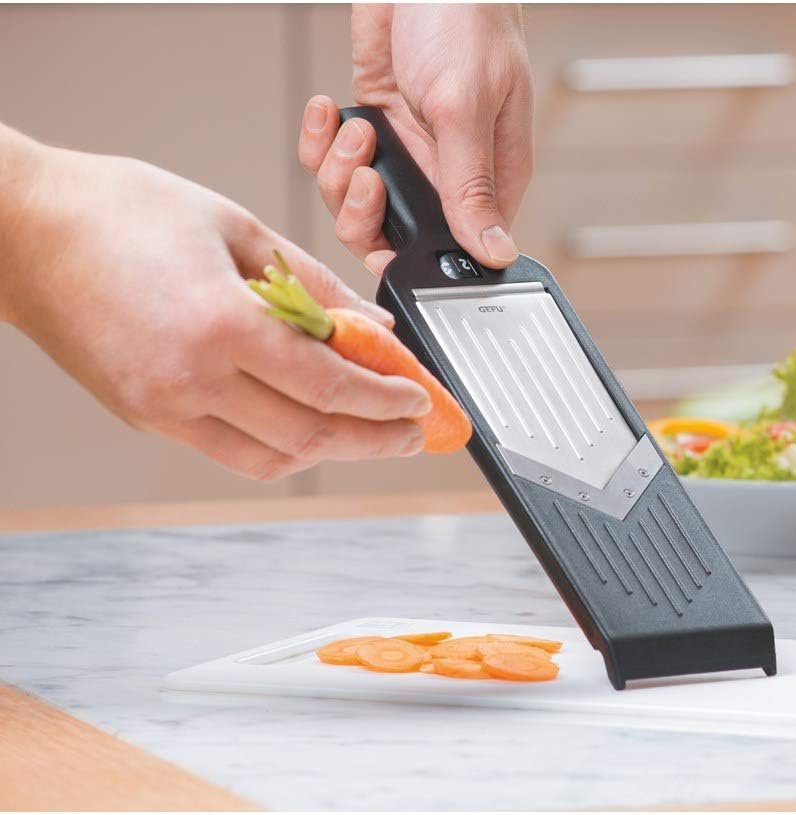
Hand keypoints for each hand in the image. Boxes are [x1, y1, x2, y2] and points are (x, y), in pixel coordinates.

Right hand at [1, 134, 431, 480]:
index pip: (330, 385)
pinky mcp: (145, 417)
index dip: (386, 401)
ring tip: (368, 432)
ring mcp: (164, 407)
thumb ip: (313, 284)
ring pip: (271, 459)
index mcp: (220, 324)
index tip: (419, 401)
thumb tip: (372, 323)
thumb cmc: (120, 211)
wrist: (22, 231)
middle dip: (375, 440)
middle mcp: (191, 379)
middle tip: (413, 434)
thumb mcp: (236, 226)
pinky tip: (307, 424)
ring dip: (331, 452)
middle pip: (310, 435)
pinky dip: (279, 446)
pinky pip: (229, 451)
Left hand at [298, 3, 532, 274]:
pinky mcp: (376, 125)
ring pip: (355, 201)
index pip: (453, 251)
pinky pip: (334, 160)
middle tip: (366, 172)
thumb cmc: (466, 20)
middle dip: (362, 211)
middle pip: (392, 235)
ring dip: (339, 169)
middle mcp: (449, 173)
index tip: (386, 236)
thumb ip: (471, 186)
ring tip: (355, 126)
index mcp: (491, 178)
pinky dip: (322, 139)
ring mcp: (409, 151)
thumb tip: (496, 252)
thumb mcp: (466, 108)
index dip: (413, 255)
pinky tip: (330, 109)